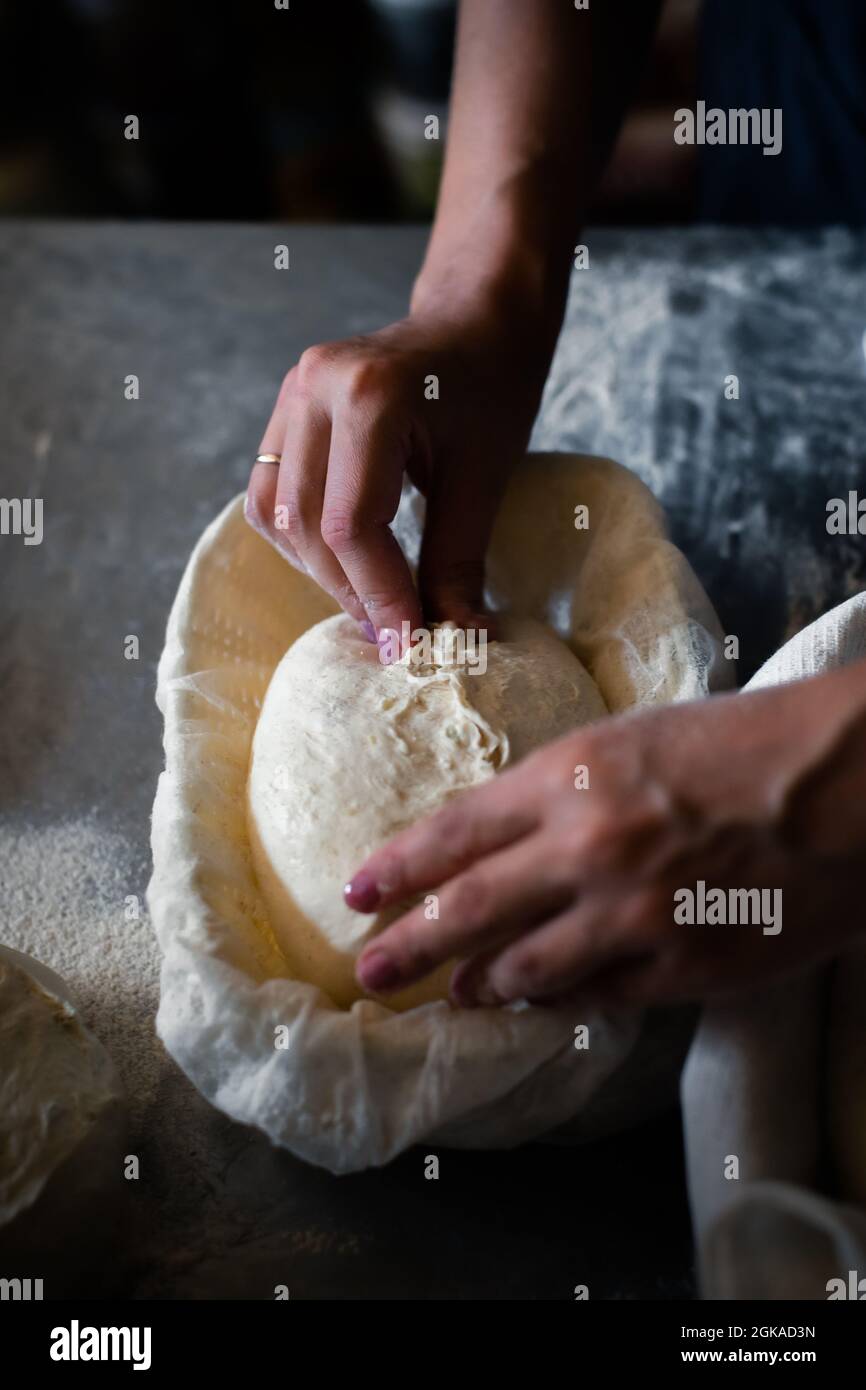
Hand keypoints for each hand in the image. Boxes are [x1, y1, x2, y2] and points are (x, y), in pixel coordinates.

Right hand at [244, 297, 550, 652]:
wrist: (475, 320)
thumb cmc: (491, 388)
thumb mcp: (485, 476)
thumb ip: (457, 560)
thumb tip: (455, 637)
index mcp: (370, 393)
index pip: (352, 524)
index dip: (379, 594)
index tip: (409, 643)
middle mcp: (314, 386)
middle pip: (306, 523)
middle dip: (350, 591)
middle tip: (394, 633)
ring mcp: (290, 393)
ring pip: (278, 514)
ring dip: (320, 571)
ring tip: (373, 602)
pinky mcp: (284, 408)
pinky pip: (271, 493)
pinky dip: (301, 539)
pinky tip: (345, 562)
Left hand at [347, 663, 865, 1005]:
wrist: (846, 784)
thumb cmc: (742, 744)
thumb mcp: (633, 738)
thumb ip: (560, 788)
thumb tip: (500, 839)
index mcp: (572, 776)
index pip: (455, 832)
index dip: (398, 867)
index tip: (358, 891)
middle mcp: (588, 848)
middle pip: (469, 911)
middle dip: (408, 945)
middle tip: (369, 971)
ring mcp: (634, 914)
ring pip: (525, 970)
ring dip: (480, 985)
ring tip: (454, 995)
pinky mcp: (684, 966)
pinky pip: (598, 998)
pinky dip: (560, 1002)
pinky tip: (539, 1005)